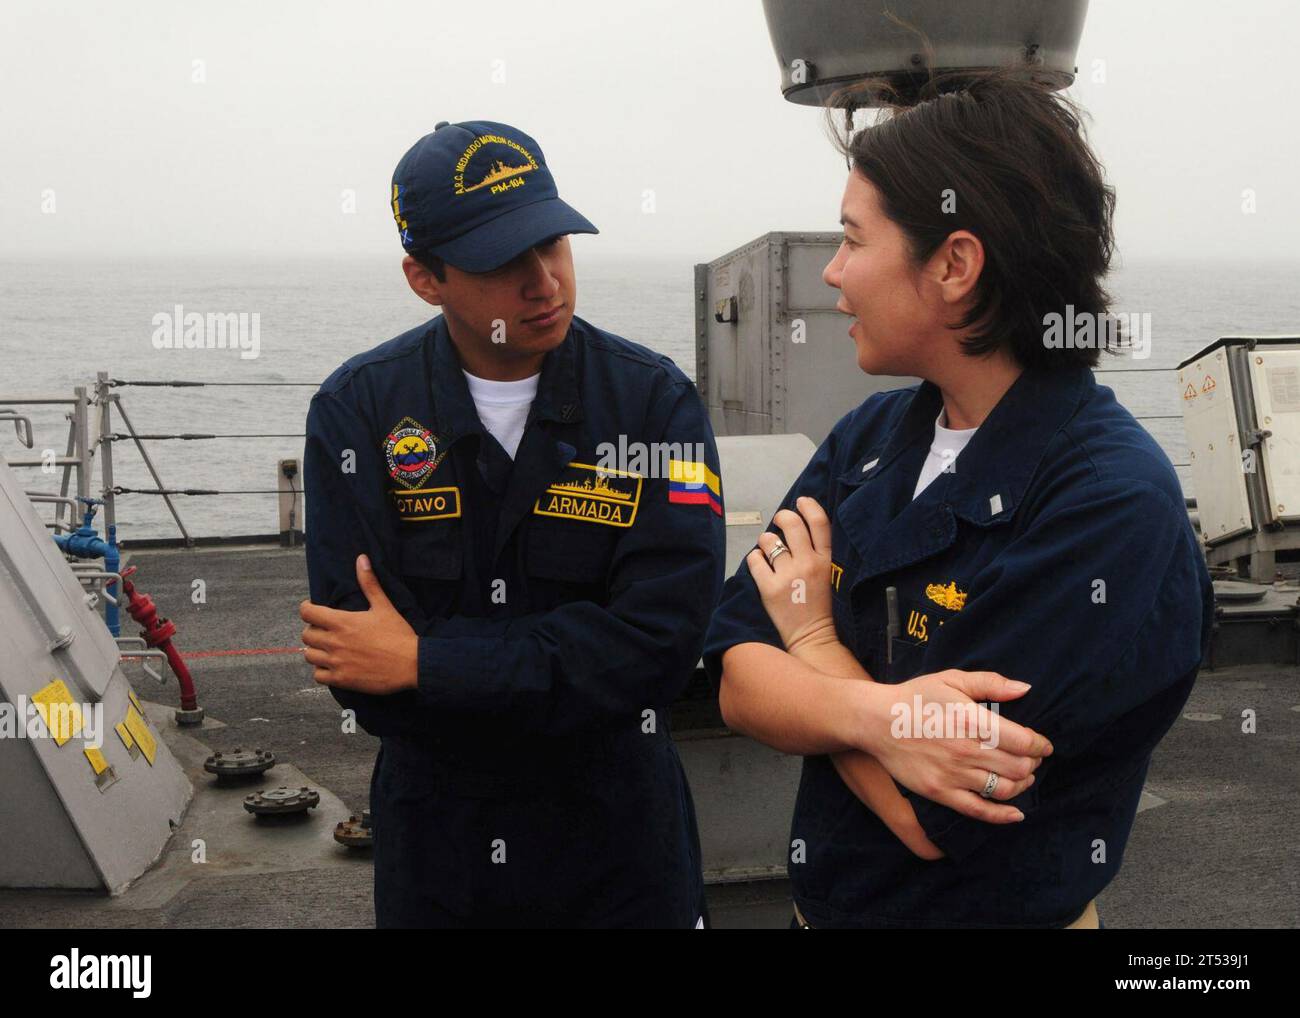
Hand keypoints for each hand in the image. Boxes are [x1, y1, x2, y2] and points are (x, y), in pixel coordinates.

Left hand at [299, 554, 418, 693]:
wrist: (411, 663)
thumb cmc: (398, 634)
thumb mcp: (384, 606)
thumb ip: (369, 583)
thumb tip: (361, 559)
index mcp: (342, 622)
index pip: (307, 612)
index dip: (307, 609)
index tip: (313, 610)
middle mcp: (335, 642)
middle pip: (306, 634)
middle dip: (313, 630)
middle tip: (325, 630)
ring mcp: (337, 662)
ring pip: (309, 655)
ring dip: (316, 651)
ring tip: (328, 648)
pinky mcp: (341, 679)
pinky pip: (318, 675)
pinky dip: (322, 671)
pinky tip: (333, 666)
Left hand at [746, 496, 836, 653]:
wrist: (813, 636)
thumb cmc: (820, 604)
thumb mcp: (829, 574)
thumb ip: (817, 552)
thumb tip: (796, 526)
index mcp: (827, 560)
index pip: (819, 522)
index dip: (809, 506)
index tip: (801, 501)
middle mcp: (808, 563)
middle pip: (791, 523)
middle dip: (782, 517)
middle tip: (780, 522)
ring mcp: (788, 575)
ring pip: (769, 540)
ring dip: (766, 540)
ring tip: (769, 550)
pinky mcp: (769, 588)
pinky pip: (754, 559)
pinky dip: (755, 558)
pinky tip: (761, 565)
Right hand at [856, 669, 1053, 823]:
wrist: (876, 720)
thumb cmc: (916, 697)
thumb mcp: (951, 679)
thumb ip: (991, 683)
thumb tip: (1025, 689)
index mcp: (972, 720)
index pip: (1024, 741)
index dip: (1040, 745)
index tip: (1042, 745)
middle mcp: (966, 750)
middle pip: (1019, 767)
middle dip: (1033, 764)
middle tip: (1031, 759)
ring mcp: (953, 774)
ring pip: (1005, 789)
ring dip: (1022, 784)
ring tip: (1023, 777)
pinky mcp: (940, 792)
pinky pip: (979, 811)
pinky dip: (1003, 816)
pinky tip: (1016, 814)